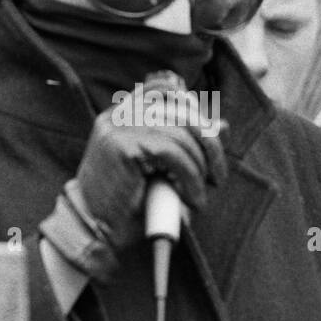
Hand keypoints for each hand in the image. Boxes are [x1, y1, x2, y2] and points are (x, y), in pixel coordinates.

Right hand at [75, 73, 227, 250]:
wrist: (96, 230)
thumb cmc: (127, 201)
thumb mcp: (162, 166)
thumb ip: (188, 143)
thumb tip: (224, 126)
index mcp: (122, 113)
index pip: (164, 90)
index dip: (194, 110)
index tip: (210, 142)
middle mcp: (119, 114)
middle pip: (181, 110)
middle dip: (209, 144)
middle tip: (217, 176)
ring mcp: (119, 126)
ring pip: (181, 134)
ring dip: (201, 167)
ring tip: (200, 194)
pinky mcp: (123, 145)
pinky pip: (173, 153)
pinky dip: (191, 177)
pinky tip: (192, 198)